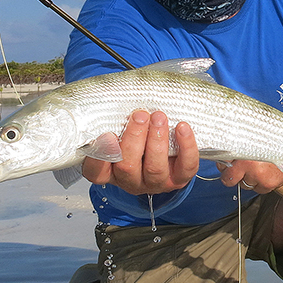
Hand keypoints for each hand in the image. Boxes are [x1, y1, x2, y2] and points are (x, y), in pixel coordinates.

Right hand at [81, 110, 198, 194]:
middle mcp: (131, 181)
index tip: (107, 134)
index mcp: (111, 171)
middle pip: (127, 166)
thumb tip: (111, 100)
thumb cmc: (138, 137)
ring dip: (157, 140)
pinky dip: (186, 146)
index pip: (97, 171)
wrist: (167, 151)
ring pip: (154, 168)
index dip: (100, 156)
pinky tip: (182, 127)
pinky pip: (185, 166)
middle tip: (140, 115)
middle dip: (134, 138)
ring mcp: (155, 182)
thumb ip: (114, 122)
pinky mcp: (179, 179)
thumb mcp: (121, 130)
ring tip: (159, 117)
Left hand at [213, 117, 282, 193]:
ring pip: (243, 184)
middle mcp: (251, 167)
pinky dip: (259, 183)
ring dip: (247, 178)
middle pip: (230, 178)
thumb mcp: (251, 137)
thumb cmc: (273, 138)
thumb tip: (218, 152)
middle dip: (232, 174)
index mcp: (244, 154)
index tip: (226, 162)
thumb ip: (235, 145)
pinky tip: (265, 172)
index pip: (223, 166)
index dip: (223, 165)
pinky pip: (256, 189)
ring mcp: (260, 178)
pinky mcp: (269, 185)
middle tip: (239, 166)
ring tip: (257, 166)